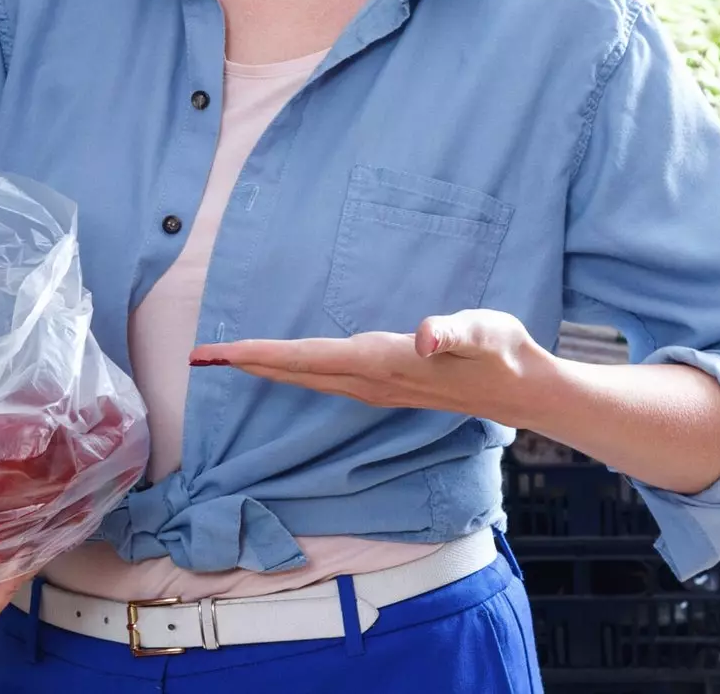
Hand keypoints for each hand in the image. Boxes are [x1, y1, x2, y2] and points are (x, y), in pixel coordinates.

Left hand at [190, 309, 555, 425]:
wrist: (521, 390)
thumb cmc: (501, 351)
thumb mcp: (485, 331)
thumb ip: (456, 330)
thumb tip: (427, 335)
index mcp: (381, 363)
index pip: (308, 357)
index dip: (263, 353)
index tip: (221, 354)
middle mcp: (369, 381)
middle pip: (295, 371)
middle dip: (246, 364)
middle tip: (198, 357)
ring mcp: (373, 388)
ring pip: (305, 378)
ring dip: (264, 367)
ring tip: (226, 359)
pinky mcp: (381, 386)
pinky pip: (321, 378)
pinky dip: (292, 369)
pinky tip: (280, 367)